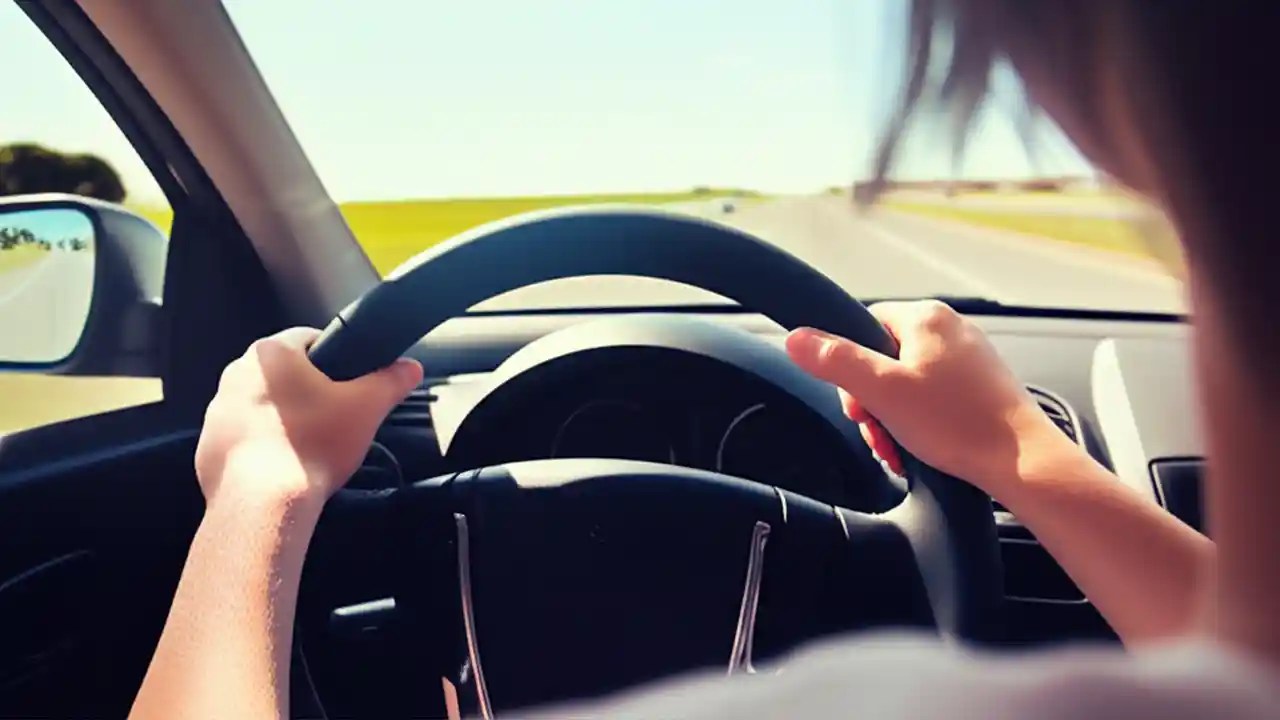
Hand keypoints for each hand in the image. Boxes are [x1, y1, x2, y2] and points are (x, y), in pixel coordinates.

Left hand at [195, 327, 423, 506]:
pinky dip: (262, 447)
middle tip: (334, 420)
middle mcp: (236, 374)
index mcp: (271, 354)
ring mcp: (217, 411)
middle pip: (285, 374)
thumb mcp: (367, 409)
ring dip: (284, 419)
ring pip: (262, 405)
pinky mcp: (208, 446)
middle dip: (309, 392)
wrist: (262, 506)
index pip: (311, 339)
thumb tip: (410, 367)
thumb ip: (391, 381)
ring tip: (309, 447)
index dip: (337, 360)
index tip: (350, 385)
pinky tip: (283, 467)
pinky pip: (243, 437)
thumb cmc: (312, 448)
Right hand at [785, 300, 1082, 495]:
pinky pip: (934, 398)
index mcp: (926, 317)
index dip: (849, 367)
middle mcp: (951, 329)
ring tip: (900, 448)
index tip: (858, 403)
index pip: (863, 325)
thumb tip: (797, 338)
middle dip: (872, 402)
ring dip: (893, 418)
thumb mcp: (881, 391)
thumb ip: (835, 361)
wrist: (1022, 462)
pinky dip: (920, 423)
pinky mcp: (982, 386)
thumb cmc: (957, 424)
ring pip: (908, 383)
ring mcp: (970, 358)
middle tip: (878, 432)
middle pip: (884, 358)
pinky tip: (921, 449)